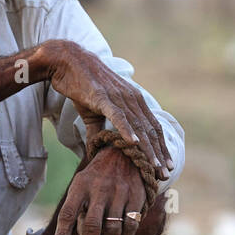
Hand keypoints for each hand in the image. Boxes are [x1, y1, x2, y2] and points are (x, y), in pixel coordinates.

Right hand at [41, 41, 172, 175]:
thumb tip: (97, 153)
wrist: (67, 61)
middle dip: (158, 154)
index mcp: (134, 101)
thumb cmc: (82, 86)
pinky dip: (126, 129)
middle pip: (149, 131)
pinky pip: (118, 116)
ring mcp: (119, 97)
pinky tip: (134, 143)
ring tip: (153, 166)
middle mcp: (132, 99)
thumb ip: (99, 132)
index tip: (167, 166)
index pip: (152, 128)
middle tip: (165, 174)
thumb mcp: (94, 112)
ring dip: (146, 148)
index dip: (161, 148)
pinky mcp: (103, 97)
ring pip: (137, 127)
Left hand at [52, 147, 147, 234]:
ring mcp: (119, 192)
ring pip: (114, 228)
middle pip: (93, 225)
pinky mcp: (137, 195)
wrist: (124, 152)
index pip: (67, 214)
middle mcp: (99, 189)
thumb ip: (79, 211)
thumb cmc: (97, 178)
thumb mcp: (81, 186)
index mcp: (80, 187)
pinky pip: (131, 224)